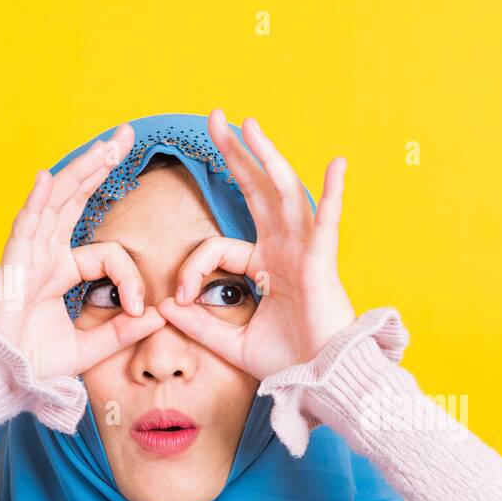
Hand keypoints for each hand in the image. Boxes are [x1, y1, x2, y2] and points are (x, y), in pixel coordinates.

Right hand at [0, 122, 165, 381]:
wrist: (1, 378)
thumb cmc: (35, 361)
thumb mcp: (91, 346)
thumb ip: (123, 331)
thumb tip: (160, 316)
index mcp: (61, 269)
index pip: (107, 254)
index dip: (130, 277)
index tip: (140, 308)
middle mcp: (44, 253)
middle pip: (75, 198)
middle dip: (100, 166)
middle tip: (125, 136)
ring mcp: (27, 254)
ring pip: (56, 202)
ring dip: (80, 171)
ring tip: (105, 145)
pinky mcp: (12, 265)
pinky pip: (25, 227)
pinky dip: (35, 202)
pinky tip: (45, 178)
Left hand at [157, 108, 356, 380]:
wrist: (321, 382)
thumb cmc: (288, 362)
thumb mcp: (231, 343)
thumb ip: (198, 324)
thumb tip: (163, 306)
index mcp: (267, 265)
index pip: (218, 247)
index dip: (193, 268)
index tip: (180, 298)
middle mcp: (286, 250)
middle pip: (258, 191)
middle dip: (236, 154)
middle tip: (215, 118)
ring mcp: (305, 252)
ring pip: (285, 194)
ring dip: (267, 157)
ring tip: (249, 124)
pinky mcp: (322, 263)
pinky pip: (328, 222)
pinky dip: (333, 193)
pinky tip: (337, 164)